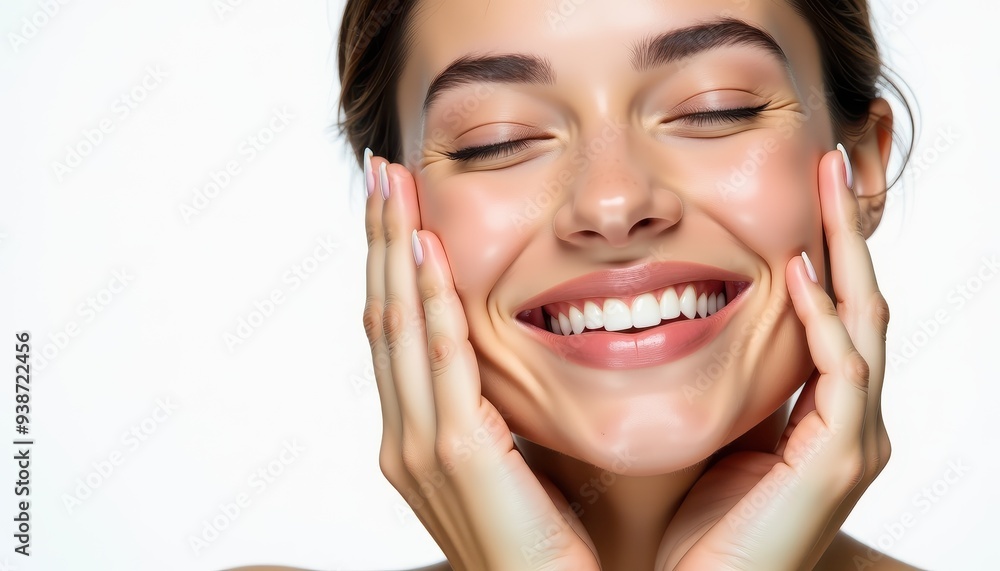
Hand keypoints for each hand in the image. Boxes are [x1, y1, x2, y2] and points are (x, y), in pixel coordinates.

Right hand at [362, 153, 599, 570]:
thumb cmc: (559, 542)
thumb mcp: (523, 454)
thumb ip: (509, 402)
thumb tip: (529, 345)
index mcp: (420, 432)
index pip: (399, 328)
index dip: (392, 261)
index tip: (399, 200)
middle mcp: (404, 435)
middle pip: (384, 313)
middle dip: (380, 237)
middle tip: (381, 168)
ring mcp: (420, 446)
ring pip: (396, 324)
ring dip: (391, 247)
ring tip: (389, 182)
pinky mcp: (455, 455)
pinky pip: (439, 360)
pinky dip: (428, 299)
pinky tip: (424, 248)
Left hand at [655, 147, 891, 569]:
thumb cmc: (689, 517)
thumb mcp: (710, 425)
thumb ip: (721, 375)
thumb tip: (681, 315)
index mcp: (817, 410)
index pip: (830, 309)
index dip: (822, 246)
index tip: (801, 187)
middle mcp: (846, 418)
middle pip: (859, 302)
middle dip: (846, 231)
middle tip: (829, 163)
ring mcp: (850, 439)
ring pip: (863, 323)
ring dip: (845, 252)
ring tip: (827, 187)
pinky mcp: (836, 459)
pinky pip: (842, 373)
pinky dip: (824, 320)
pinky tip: (798, 274)